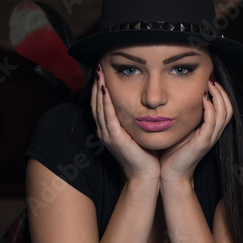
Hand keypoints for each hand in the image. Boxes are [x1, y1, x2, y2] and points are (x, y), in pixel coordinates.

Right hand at [91, 67, 160, 183]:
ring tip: (99, 73)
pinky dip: (106, 102)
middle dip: (97, 84)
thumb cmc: (145, 155)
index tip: (103, 72)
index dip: (100, 88)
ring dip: (99, 89)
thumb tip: (140, 105)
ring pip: (99, 107)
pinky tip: (106, 90)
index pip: (101, 105)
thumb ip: (134, 120)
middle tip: (98, 66)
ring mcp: (108, 135)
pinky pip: (108, 117)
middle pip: (96, 103)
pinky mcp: (115, 139)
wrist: (146, 176)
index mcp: (109, 130)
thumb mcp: (137, 133)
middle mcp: (105, 132)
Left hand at [159, 78, 231, 184]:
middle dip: (222, 92)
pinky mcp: (203, 143)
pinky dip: (210, 108)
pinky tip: (203, 99)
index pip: (224, 108)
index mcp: (211, 131)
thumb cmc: (173, 153)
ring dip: (218, 97)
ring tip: (209, 85)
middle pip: (228, 108)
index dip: (221, 94)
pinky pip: (212, 122)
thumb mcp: (182, 130)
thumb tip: (179, 99)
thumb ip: (186, 117)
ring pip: (224, 113)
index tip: (210, 81)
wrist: (171, 175)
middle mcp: (214, 134)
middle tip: (211, 79)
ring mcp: (210, 139)